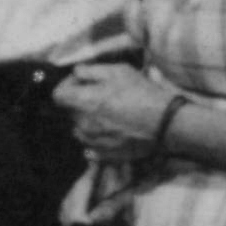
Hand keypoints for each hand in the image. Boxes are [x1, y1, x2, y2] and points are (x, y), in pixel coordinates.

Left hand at [54, 59, 176, 155]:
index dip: (67, 85)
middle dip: (80, 102)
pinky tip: (114, 130)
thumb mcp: (118, 71)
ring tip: (110, 114)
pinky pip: (91, 147)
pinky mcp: (104, 155)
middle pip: (69, 112)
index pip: (57, 95)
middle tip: (102, 96)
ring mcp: (92, 142)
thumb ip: (90, 71)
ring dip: (88, 121)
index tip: (82, 82)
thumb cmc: (143, 94)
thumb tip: (76, 73)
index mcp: (82, 102)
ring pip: (80, 129)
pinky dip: (97, 138)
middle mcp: (82, 124)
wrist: (167, 123)